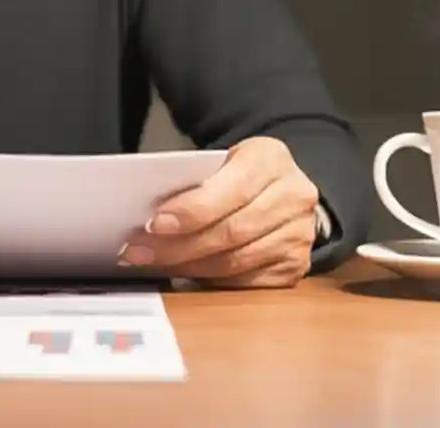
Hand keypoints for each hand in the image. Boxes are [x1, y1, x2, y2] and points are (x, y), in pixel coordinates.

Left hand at [118, 137, 318, 288]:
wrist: (281, 189)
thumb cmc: (238, 174)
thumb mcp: (220, 161)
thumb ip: (194, 181)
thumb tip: (146, 215)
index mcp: (270, 159)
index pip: (231, 190)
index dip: (192, 211)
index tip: (154, 223)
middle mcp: (293, 196)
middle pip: (231, 232)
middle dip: (178, 245)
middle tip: (139, 250)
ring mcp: (299, 234)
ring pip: (235, 261)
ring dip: (187, 265)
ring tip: (153, 262)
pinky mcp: (296, 265)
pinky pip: (245, 281)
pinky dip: (208, 280)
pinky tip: (182, 273)